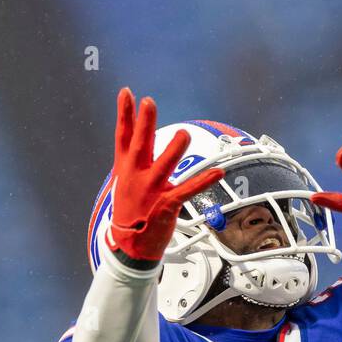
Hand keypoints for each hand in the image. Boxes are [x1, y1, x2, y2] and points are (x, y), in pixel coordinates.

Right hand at [106, 88, 223, 260]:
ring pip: (163, 166)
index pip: (123, 137)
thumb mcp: (125, 184)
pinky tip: (218, 172)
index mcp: (126, 169)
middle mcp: (136, 177)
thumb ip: (133, 160)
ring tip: (184, 134)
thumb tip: (137, 137)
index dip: (124, 114)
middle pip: (140, 145)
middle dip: (145, 124)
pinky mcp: (166, 205)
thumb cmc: (131, 213)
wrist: (130, 248)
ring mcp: (150, 192)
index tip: (126, 93)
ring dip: (174, 151)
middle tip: (149, 102)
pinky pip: (188, 190)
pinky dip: (204, 181)